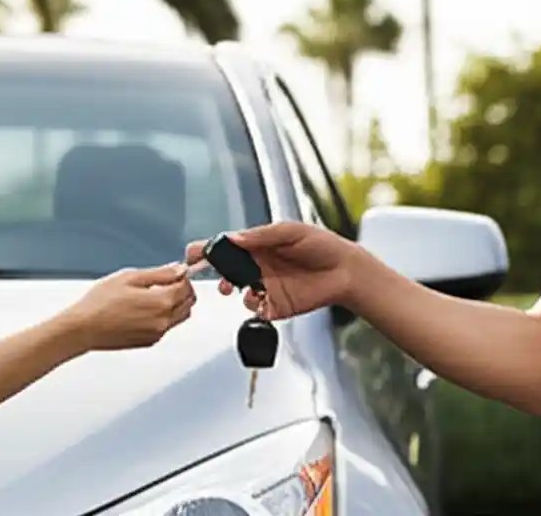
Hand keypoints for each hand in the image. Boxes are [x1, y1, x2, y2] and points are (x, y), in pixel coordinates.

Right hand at [62, 263, 195, 350]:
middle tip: (167, 281)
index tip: (173, 271)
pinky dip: (164, 316)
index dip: (181, 275)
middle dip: (183, 289)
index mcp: (161, 302)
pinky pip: (167, 326)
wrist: (84, 328)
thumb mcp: (130, 277)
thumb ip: (160, 273)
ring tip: (155, 294)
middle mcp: (164, 320)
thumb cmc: (100, 303)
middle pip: (188, 302)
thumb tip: (178, 269)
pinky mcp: (150, 341)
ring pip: (181, 316)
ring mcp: (158, 333)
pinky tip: (146, 308)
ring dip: (176, 303)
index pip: (186, 286)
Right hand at [184, 221, 365, 319]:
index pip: (228, 246)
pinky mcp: (275, 306)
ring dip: (229, 287)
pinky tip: (257, 298)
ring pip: (236, 290)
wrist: (346, 271)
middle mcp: (259, 266)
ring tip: (232, 285)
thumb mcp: (291, 231)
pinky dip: (251, 305)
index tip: (194, 253)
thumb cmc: (322, 245)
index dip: (209, 249)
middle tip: (206, 270)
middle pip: (226, 269)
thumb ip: (262, 235)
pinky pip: (255, 309)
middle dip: (212, 270)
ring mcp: (265, 286)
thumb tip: (235, 237)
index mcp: (259, 245)